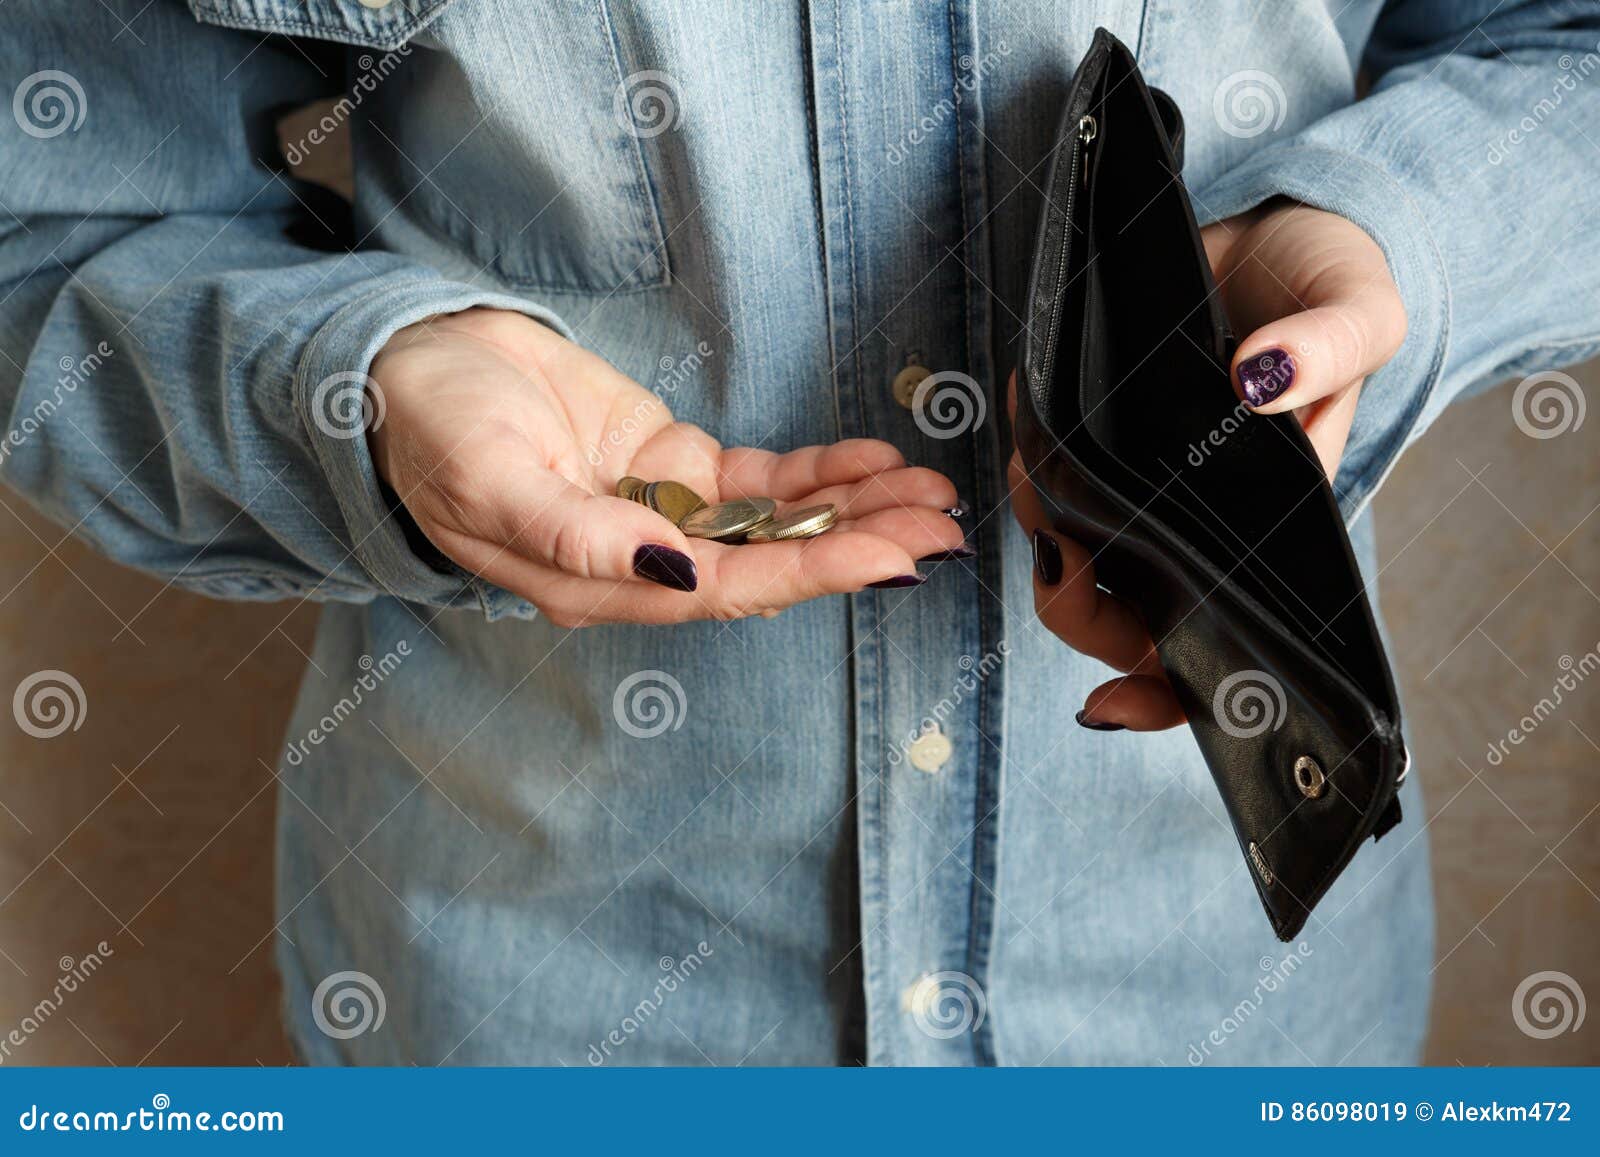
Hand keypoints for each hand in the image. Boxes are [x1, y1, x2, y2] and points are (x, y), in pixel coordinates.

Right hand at [368, 309, 963, 625]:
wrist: (412, 367)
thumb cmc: (433, 432)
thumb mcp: (494, 482)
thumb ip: (581, 536)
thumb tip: (677, 574)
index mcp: (601, 582)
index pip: (727, 588)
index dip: (813, 573)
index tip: (892, 559)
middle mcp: (646, 560)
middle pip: (770, 562)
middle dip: (859, 545)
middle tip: (943, 528)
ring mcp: (663, 510)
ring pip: (776, 522)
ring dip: (854, 510)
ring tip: (932, 494)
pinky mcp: (671, 463)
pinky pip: (759, 479)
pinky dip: (818, 473)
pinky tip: (874, 463)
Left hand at [1011, 201, 1406, 729]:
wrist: (1274, 220)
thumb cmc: (1329, 286)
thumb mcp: (1358, 310)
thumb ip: (1328, 349)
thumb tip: (1258, 380)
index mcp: (1264, 533)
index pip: (1214, 643)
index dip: (1162, 694)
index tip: (1106, 706)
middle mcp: (1195, 523)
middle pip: (1119, 615)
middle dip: (1072, 599)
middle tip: (1057, 539)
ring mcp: (1141, 482)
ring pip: (1070, 550)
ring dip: (1041, 523)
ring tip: (1034, 463)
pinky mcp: (1099, 432)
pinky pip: (1050, 473)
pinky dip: (1029, 459)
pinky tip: (1023, 421)